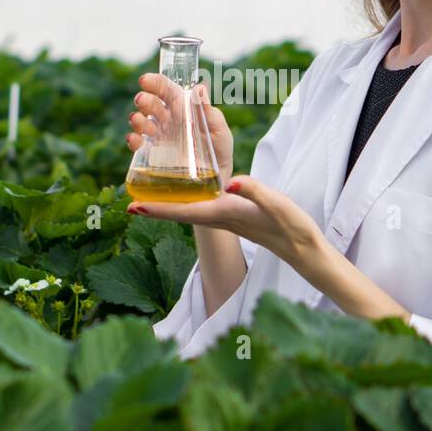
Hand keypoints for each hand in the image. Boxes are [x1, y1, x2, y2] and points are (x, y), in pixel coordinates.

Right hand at [126, 74, 233, 179]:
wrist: (217, 178)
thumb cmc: (219, 149)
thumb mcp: (219, 130)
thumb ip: (209, 112)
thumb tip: (200, 88)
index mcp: (183, 108)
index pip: (167, 90)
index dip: (155, 83)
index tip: (145, 80)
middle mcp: (167, 119)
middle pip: (151, 104)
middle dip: (144, 100)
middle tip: (142, 100)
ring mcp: (158, 137)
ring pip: (142, 122)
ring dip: (137, 120)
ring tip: (139, 121)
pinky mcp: (153, 155)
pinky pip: (138, 146)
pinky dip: (133, 141)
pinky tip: (134, 139)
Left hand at [126, 175, 322, 269]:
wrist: (303, 248)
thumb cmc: (291, 227)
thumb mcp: (276, 204)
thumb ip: (254, 191)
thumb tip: (232, 181)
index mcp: (224, 213)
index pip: (183, 211)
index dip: (157, 209)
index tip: (132, 207)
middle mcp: (219, 217)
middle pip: (178, 213)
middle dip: (154, 208)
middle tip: (128, 203)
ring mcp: (225, 218)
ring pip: (187, 211)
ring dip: (167, 205)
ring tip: (147, 195)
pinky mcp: (232, 215)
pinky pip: (200, 207)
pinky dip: (185, 201)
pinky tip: (183, 192)